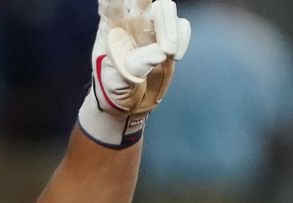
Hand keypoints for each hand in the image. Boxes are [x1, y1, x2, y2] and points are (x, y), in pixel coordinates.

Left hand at [79, 0, 190, 147]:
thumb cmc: (114, 88)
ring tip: (169, 54)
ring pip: (166, 9)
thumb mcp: (116, 78)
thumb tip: (160, 52)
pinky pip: (181, 25)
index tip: (130, 3)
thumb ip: (134, 64)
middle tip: (166, 48)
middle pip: (145, 0)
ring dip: (171, 30)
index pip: (113, 1)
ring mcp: (151, 27)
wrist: (126, 103)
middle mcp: (131, 20)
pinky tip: (174, 56)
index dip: (120, 0)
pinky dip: (182, 38)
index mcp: (110, 25)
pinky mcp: (168, 37)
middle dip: (160, 16)